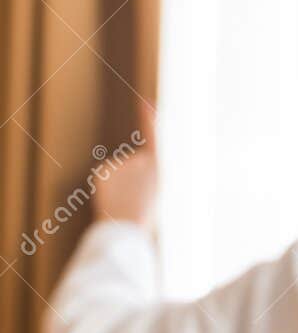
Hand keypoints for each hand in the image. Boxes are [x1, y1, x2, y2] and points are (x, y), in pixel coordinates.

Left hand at [92, 101, 157, 227]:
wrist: (124, 230)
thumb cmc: (144, 223)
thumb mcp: (156, 200)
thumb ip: (146, 181)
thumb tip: (122, 170)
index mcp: (159, 169)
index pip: (154, 136)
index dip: (149, 118)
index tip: (145, 102)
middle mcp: (139, 160)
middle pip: (137, 167)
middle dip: (136, 181)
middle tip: (139, 204)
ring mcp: (120, 163)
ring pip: (120, 174)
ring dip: (122, 188)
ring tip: (125, 206)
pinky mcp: (103, 170)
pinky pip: (107, 179)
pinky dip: (108, 190)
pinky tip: (112, 202)